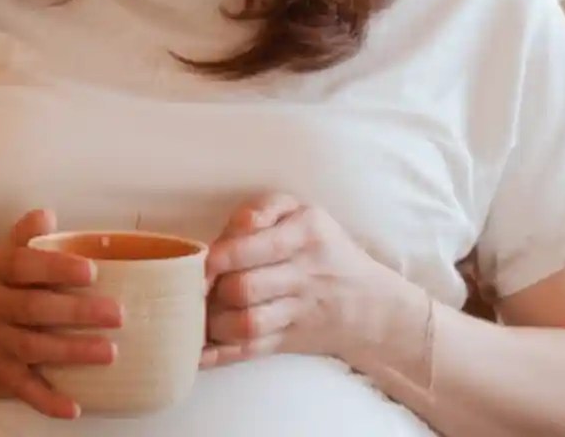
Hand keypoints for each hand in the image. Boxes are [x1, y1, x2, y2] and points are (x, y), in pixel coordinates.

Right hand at [0, 210, 121, 418]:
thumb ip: (23, 240)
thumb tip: (46, 213)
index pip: (21, 265)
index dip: (56, 268)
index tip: (91, 271)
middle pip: (33, 308)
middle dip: (75, 312)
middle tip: (116, 313)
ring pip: (33, 348)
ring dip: (72, 352)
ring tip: (110, 352)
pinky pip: (23, 389)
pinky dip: (47, 401)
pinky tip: (74, 408)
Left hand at [203, 194, 406, 368]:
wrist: (369, 303)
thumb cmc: (323, 248)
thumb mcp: (303, 213)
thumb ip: (264, 209)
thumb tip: (233, 227)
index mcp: (305, 233)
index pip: (251, 246)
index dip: (216, 257)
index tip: (197, 261)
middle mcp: (304, 274)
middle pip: (244, 288)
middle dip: (211, 290)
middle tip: (195, 288)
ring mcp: (299, 312)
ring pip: (247, 324)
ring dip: (214, 323)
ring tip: (201, 313)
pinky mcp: (290, 341)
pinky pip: (250, 351)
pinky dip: (219, 355)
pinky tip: (196, 353)